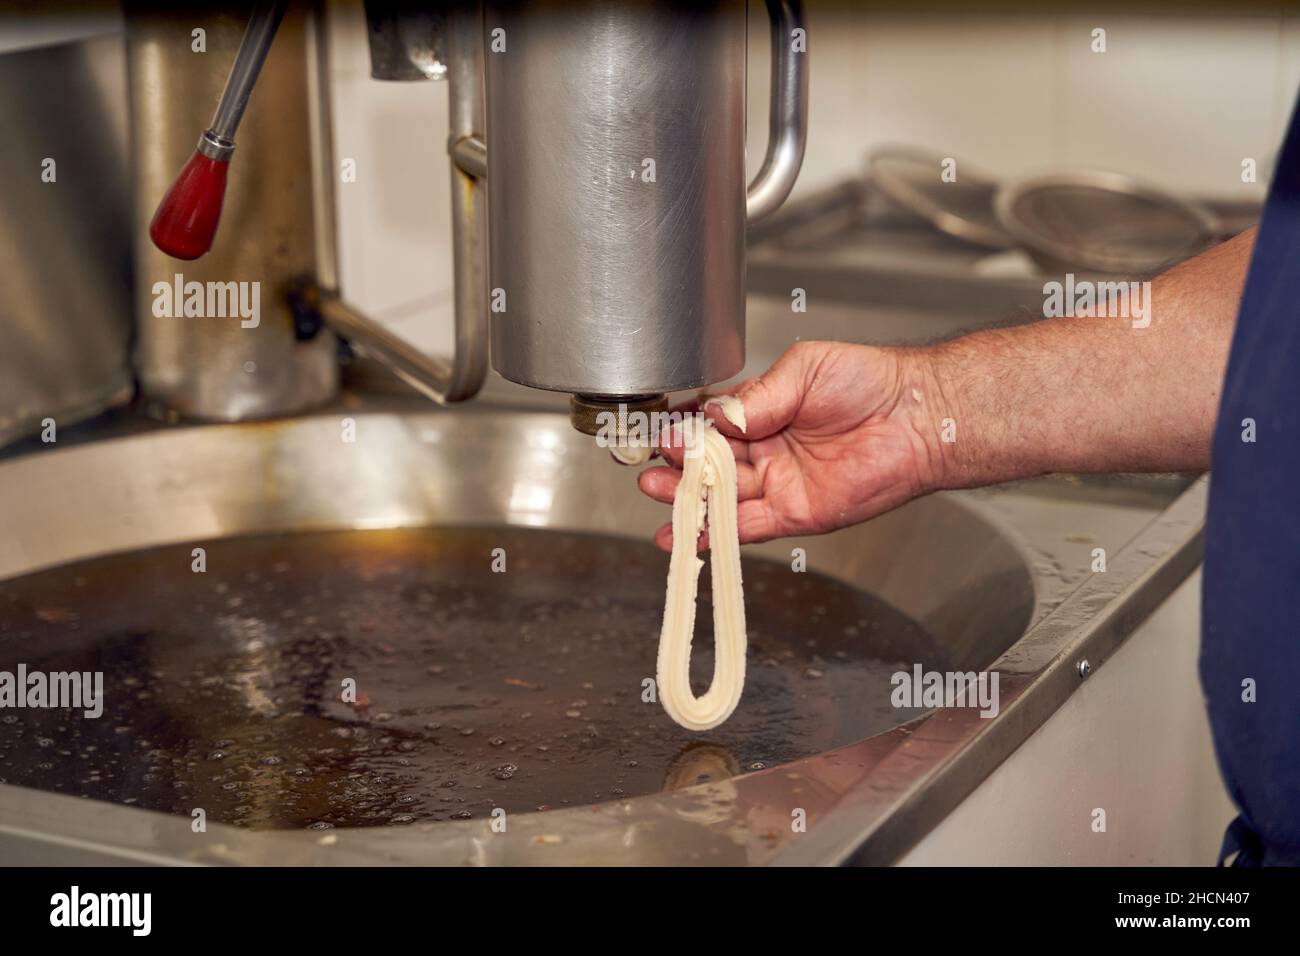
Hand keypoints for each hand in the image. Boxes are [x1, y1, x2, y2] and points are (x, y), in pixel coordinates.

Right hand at [638, 340, 945, 550]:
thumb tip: (713, 415)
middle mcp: (766, 450)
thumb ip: (756, 397)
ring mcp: (779, 483)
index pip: (710, 424)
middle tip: (650, 465)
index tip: (659, 431)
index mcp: (762, 412)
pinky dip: (717, 532)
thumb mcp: (802, 370)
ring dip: (687, 499)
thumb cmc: (871, 382)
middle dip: (677, 466)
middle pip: (708, 465)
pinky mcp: (796, 512)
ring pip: (722, 497)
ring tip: (656, 493)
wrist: (918, 416)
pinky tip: (688, 533)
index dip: (683, 429)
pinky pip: (748, 526)